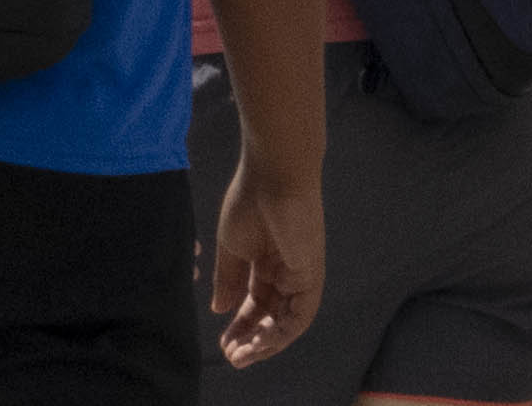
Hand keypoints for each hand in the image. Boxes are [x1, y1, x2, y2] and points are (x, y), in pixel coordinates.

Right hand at [208, 148, 322, 363]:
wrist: (273, 175)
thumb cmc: (249, 202)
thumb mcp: (231, 247)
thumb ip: (228, 280)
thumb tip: (219, 309)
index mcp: (266, 262)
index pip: (254, 302)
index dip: (239, 323)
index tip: (223, 342)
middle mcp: (286, 272)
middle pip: (270, 316)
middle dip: (251, 339)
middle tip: (231, 356)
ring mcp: (300, 276)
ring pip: (286, 322)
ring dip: (265, 343)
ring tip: (242, 356)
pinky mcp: (311, 276)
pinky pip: (300, 316)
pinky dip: (282, 333)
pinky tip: (260, 344)